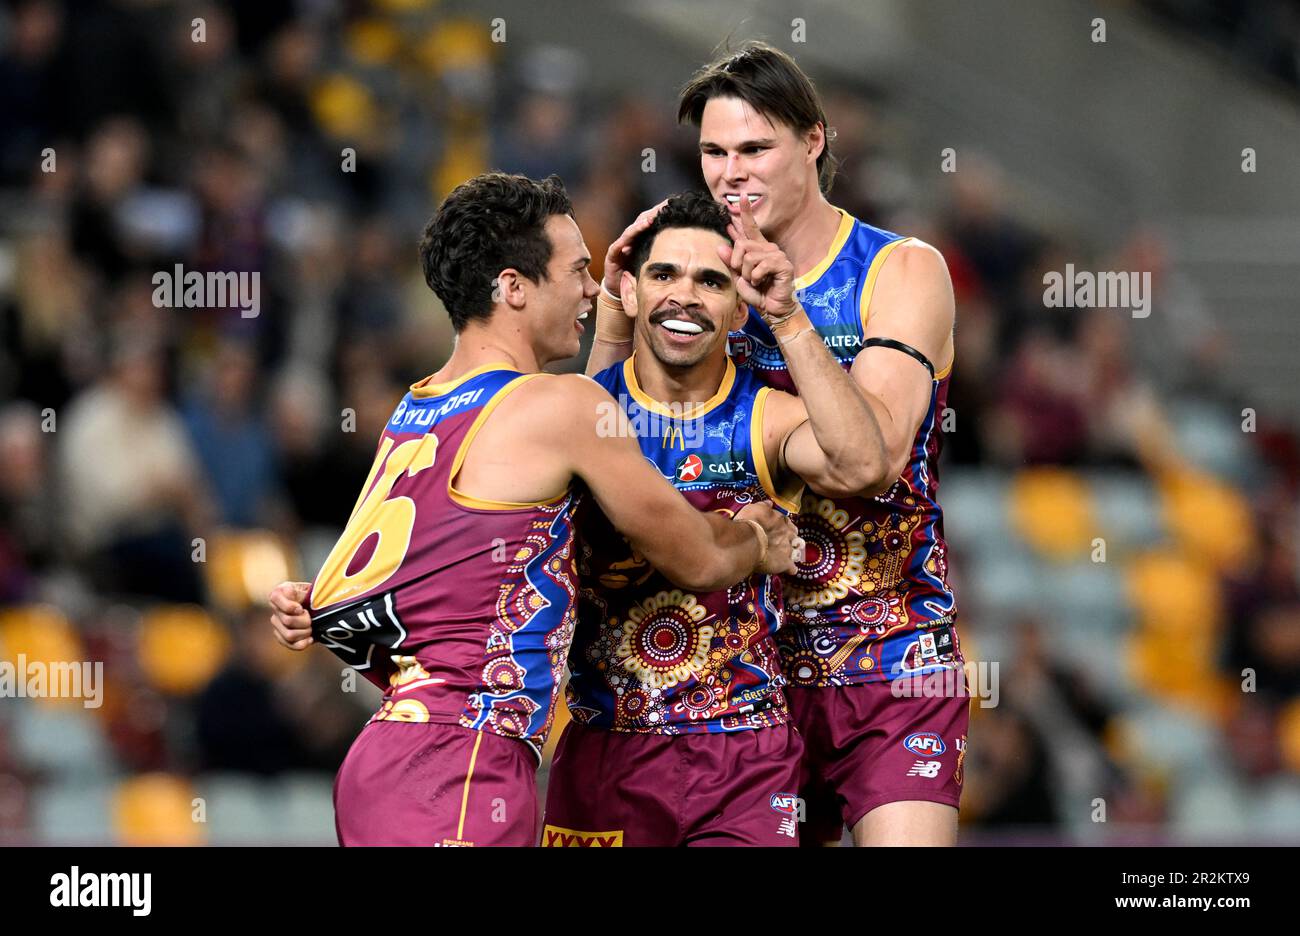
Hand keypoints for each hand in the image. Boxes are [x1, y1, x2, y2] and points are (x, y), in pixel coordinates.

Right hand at [269, 581, 312, 649]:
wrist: (321, 607)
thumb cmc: (315, 595)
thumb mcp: (310, 590)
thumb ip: (302, 594)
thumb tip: (295, 603)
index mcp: (279, 593)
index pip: (275, 599)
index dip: (290, 607)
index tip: (301, 608)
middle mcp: (275, 608)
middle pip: (287, 620)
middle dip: (304, 621)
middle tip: (311, 617)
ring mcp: (277, 624)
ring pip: (289, 635)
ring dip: (305, 632)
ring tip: (311, 627)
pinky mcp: (281, 636)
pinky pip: (290, 645)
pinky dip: (303, 643)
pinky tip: (310, 638)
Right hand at [603, 199, 668, 293]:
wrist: (620, 292)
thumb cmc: (638, 278)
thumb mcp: (654, 266)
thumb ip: (664, 257)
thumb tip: (686, 251)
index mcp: (641, 242)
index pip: (652, 224)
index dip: (662, 215)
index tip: (675, 206)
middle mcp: (631, 241)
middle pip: (642, 223)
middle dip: (653, 213)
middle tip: (666, 205)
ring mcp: (621, 246)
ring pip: (632, 230)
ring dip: (642, 223)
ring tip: (653, 218)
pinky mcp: (613, 255)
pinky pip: (620, 243)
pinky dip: (629, 236)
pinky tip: (638, 230)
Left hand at [717, 196, 800, 328]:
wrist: (773, 309)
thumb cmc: (758, 293)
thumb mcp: (739, 277)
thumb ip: (731, 262)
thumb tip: (721, 246)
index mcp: (757, 248)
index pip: (750, 227)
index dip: (745, 212)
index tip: (742, 197)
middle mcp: (768, 248)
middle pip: (742, 245)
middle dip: (738, 264)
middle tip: (746, 277)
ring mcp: (777, 255)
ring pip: (750, 257)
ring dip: (748, 274)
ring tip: (756, 282)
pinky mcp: (783, 265)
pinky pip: (761, 266)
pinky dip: (757, 278)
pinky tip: (763, 283)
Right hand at [735, 502, 802, 575]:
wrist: (748, 542)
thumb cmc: (749, 523)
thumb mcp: (754, 508)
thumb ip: (763, 506)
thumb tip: (769, 503)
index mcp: (781, 520)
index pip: (786, 522)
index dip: (783, 525)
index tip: (777, 528)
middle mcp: (788, 534)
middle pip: (794, 536)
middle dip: (791, 538)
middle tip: (782, 542)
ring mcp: (788, 550)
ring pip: (797, 552)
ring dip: (793, 553)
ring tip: (787, 557)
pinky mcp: (785, 564)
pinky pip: (792, 568)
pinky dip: (791, 569)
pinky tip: (788, 570)